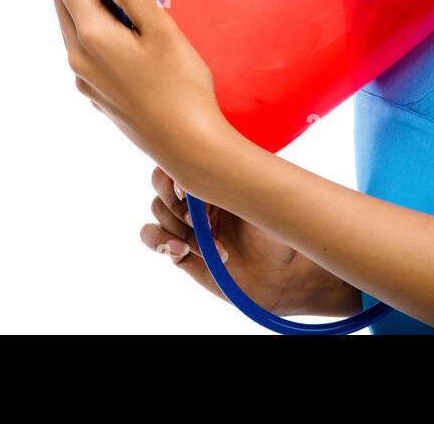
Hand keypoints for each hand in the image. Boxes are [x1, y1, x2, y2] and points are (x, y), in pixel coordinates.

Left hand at [49, 0, 229, 183]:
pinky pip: (86, 44)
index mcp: (92, 36)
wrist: (189, 147)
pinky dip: (96, 21)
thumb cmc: (183, 88)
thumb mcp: (162, 30)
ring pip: (73, 21)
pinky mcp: (96, 91)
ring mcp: (85, 77)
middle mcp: (78, 57)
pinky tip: (126, 24)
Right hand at [141, 164, 345, 316]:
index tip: (186, 192)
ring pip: (159, 212)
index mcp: (215, 177)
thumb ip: (241, 181)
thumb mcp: (263, 202)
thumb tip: (220, 160)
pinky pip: (153, 236)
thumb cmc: (277, 232)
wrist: (280, 274)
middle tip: (200, 223)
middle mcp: (197, 196)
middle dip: (176, 204)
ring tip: (208, 246)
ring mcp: (186, 221)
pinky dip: (159, 240)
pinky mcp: (179, 247)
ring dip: (177, 228)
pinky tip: (181, 249)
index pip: (183, 163)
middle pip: (162, 185)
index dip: (178, 175)